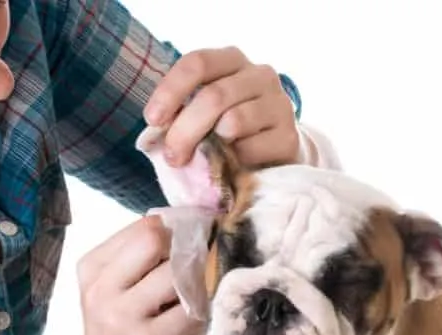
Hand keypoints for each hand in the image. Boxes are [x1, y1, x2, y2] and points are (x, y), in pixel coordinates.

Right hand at [69, 217, 201, 334]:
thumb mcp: (111, 293)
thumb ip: (137, 263)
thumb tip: (187, 232)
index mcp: (93, 268)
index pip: (144, 227)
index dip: (175, 231)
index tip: (189, 245)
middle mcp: (102, 288)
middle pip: (157, 242)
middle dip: (183, 254)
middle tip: (191, 276)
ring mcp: (123, 315)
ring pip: (178, 276)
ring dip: (194, 290)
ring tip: (184, 309)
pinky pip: (190, 314)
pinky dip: (197, 319)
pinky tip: (184, 331)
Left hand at [144, 46, 299, 168]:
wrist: (275, 153)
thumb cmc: (229, 130)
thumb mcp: (205, 112)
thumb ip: (183, 112)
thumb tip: (157, 132)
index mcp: (232, 60)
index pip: (198, 63)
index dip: (171, 91)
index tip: (153, 120)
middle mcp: (260, 75)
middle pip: (214, 96)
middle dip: (185, 130)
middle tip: (173, 156)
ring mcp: (279, 104)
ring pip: (233, 121)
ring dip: (208, 147)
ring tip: (201, 163)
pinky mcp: (288, 137)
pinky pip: (251, 149)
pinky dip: (233, 163)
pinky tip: (230, 167)